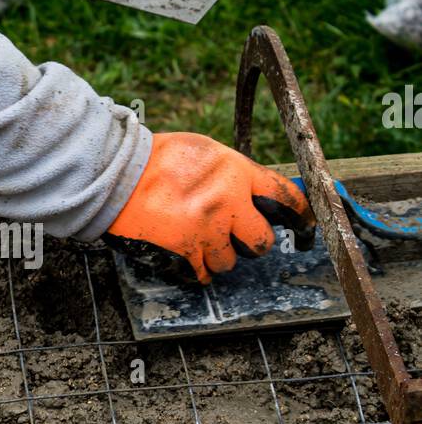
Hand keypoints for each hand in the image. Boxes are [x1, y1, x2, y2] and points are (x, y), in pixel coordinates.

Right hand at [107, 132, 314, 284]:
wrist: (117, 173)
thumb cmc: (156, 159)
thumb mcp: (204, 151)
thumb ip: (232, 172)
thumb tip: (255, 192)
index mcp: (236, 172)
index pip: (284, 196)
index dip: (300, 215)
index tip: (306, 225)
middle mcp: (228, 201)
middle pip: (262, 241)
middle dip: (250, 243)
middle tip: (237, 238)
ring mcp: (208, 228)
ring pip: (230, 261)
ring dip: (218, 256)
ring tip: (200, 241)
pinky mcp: (187, 249)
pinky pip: (204, 272)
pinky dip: (198, 270)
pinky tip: (190, 258)